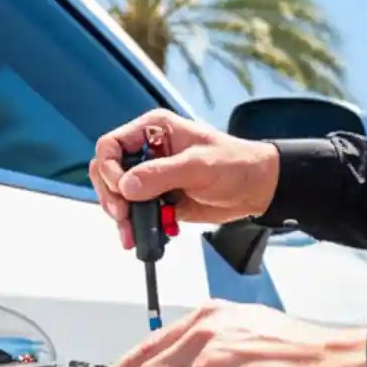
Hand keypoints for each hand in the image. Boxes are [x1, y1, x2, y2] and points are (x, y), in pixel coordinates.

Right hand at [90, 109, 280, 249]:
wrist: (257, 189)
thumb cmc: (235, 164)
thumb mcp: (198, 166)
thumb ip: (161, 175)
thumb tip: (126, 187)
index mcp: (153, 130)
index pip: (111, 145)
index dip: (110, 169)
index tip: (123, 190)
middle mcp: (148, 151)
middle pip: (108, 172)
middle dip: (111, 196)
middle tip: (123, 215)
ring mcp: (152, 177)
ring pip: (119, 196)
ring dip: (121, 216)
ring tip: (130, 234)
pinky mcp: (160, 199)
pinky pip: (137, 213)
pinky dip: (136, 226)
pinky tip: (142, 236)